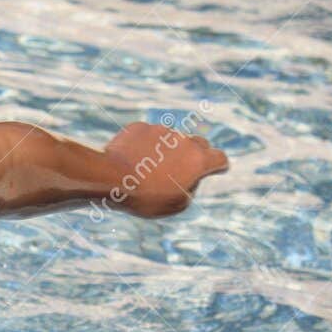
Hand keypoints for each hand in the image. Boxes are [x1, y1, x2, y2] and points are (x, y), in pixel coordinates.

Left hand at [104, 122, 228, 217]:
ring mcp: (161, 131)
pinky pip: (147, 135)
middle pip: (199, 144)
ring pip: (171, 139)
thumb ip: (191, 188)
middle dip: (195, 155)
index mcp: (198, 160)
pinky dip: (144, 145)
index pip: (219, 158)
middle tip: (182, 169)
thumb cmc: (145, 197)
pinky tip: (133, 159)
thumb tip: (191, 178)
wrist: (111, 178)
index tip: (216, 168)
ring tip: (149, 169)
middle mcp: (184, 141)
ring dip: (166, 150)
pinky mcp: (140, 127)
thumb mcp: (176, 205)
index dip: (218, 165)